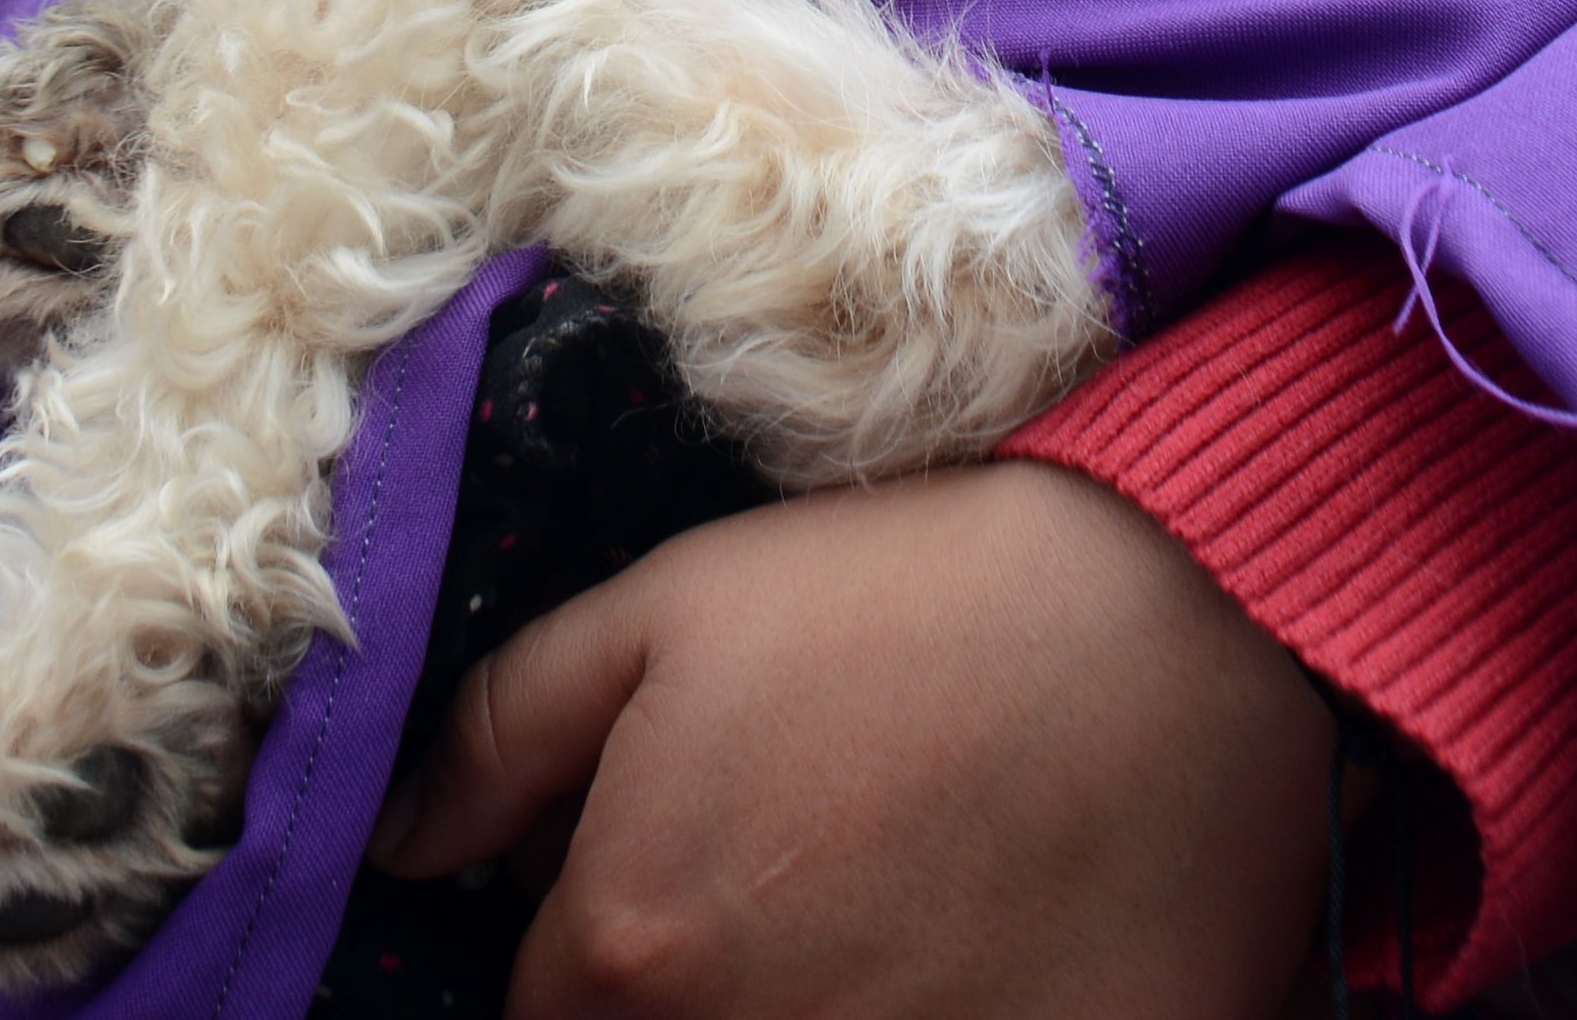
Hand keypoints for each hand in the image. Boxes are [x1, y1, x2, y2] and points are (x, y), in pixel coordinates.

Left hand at [367, 461, 1334, 1019]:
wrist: (1177, 620)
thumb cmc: (911, 598)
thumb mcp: (674, 607)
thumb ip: (501, 730)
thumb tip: (399, 845)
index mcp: (624, 956)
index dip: (591, 951)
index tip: (674, 880)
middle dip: (692, 991)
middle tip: (794, 887)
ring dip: (807, 1004)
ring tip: (887, 911)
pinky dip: (929, 1018)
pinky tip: (968, 949)